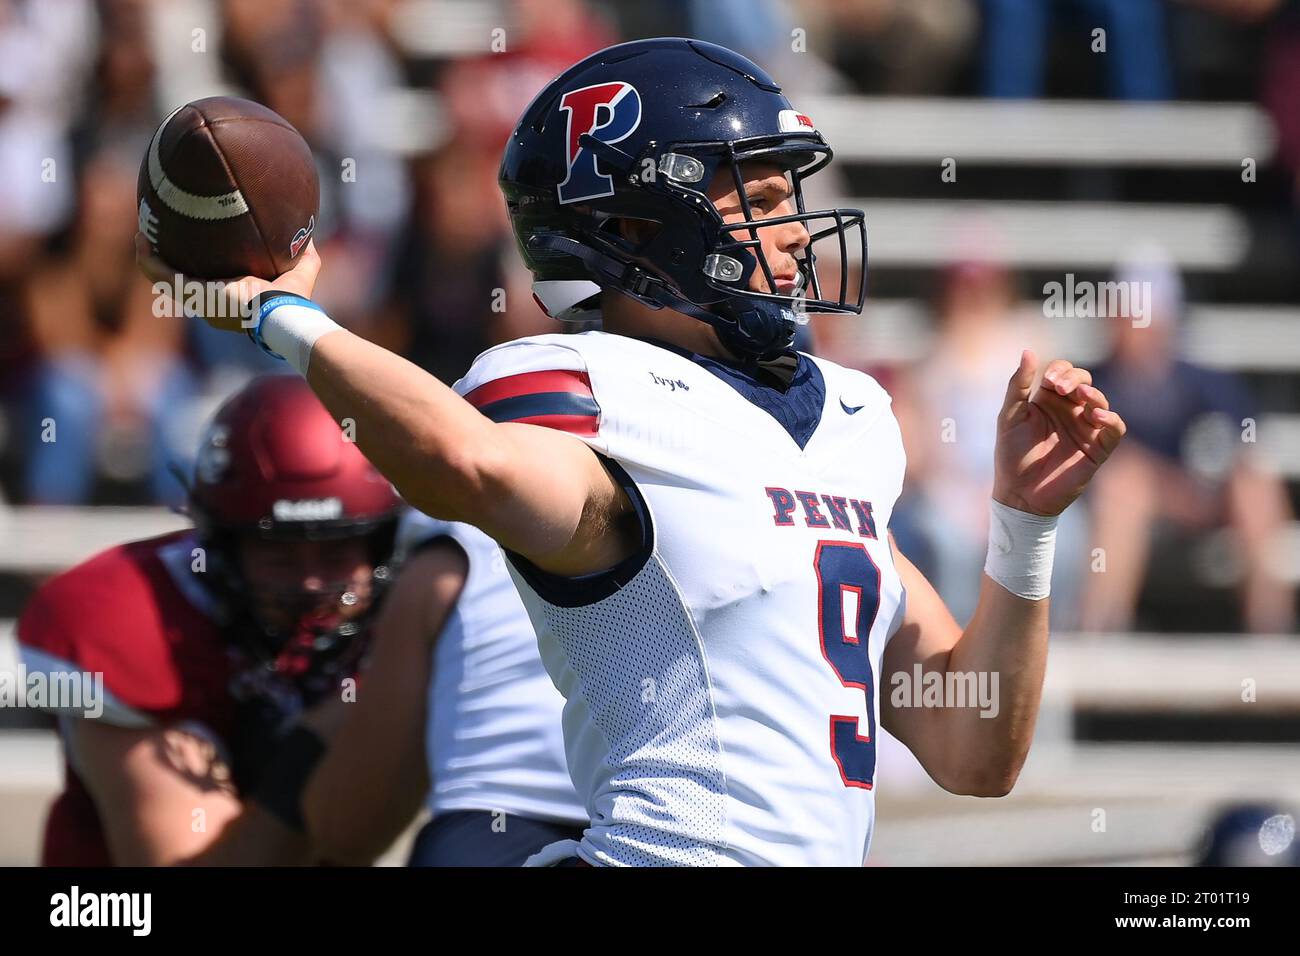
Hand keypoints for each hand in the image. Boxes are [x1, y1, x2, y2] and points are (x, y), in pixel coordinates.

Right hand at [134, 233, 321, 332]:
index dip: (197, 268)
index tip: (193, 250)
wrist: (281, 315)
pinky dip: (148, 259)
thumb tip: (308, 234)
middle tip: (161, 239)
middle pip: (180, 282)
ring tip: (143, 235)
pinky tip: (142, 240)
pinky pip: (161, 275)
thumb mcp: (300, 272)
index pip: (208, 285)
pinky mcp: (192, 294)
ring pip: (164, 278)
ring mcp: (198, 301)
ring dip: (150, 258)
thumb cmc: (292, 301)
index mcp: (231, 299)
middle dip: (168, 261)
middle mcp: (210, 303)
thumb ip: (304, 253)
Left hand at [992, 351, 1126, 515]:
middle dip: (1076, 379)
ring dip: (1094, 396)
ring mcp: (1085, 428)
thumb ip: (1018, 385)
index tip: (1049, 382)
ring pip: (1100, 402)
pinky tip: (1095, 417)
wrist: (1019, 494)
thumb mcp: (1010, 416)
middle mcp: (1069, 410)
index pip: (1063, 372)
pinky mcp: (1098, 448)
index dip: (1061, 371)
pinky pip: (1115, 428)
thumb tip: (1028, 351)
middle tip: (1062, 388)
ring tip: (1082, 397)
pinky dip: (1110, 419)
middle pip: (1084, 382)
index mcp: (1048, 400)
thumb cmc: (1011, 454)